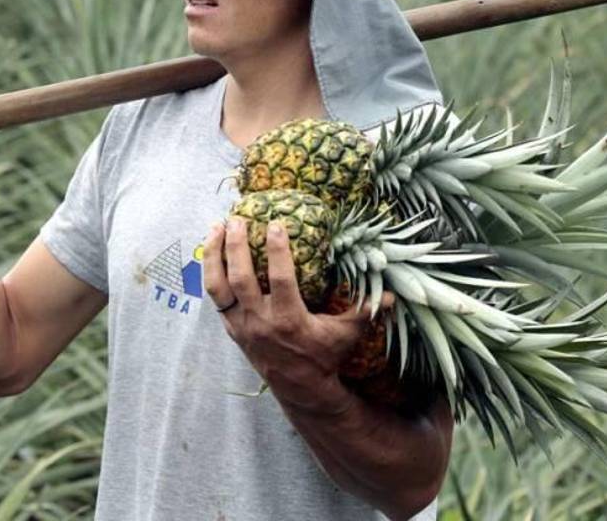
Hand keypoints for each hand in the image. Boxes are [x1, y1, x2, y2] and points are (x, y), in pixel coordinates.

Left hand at [202, 217, 394, 415]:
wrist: (300, 389)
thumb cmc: (325, 356)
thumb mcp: (347, 335)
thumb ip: (366, 311)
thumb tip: (393, 295)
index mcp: (289, 319)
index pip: (280, 278)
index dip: (277, 250)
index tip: (276, 224)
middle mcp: (260, 321)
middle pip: (240, 278)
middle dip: (236, 246)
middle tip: (239, 218)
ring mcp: (242, 325)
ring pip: (219, 286)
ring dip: (215, 255)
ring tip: (216, 227)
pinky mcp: (232, 328)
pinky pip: (216, 297)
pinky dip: (212, 273)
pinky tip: (213, 252)